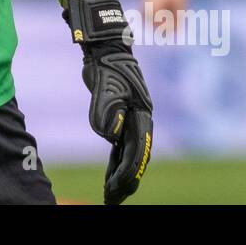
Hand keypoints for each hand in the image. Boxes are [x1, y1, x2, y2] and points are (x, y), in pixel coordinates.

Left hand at [62, 0, 153, 204]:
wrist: (105, 45)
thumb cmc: (107, 63)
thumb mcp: (105, 84)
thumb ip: (107, 109)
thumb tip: (112, 136)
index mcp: (141, 112)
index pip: (136, 149)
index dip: (128, 171)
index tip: (117, 188)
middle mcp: (140, 117)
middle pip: (136, 155)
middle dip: (127, 179)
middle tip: (114, 199)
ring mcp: (132, 116)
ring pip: (130, 151)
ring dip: (122, 172)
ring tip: (112, 192)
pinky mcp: (121, 115)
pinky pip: (121, 144)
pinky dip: (117, 160)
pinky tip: (112, 171)